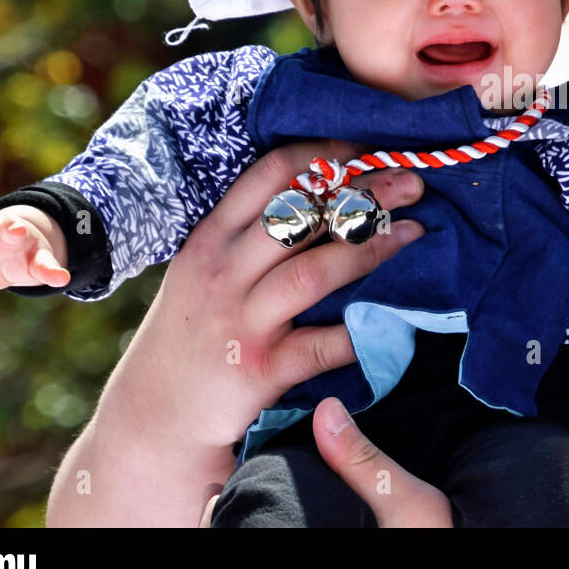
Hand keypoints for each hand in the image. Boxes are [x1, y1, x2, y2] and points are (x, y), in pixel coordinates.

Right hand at [47, 141, 426, 526]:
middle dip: (362, 194)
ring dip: (370, 250)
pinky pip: (322, 344)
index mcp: (210, 240)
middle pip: (299, 218)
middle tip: (412, 182)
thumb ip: (248, 237)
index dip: (325, 155)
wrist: (153, 419)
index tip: (368, 149)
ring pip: (313, 273)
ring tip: (415, 233)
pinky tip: (395, 314)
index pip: (269, 175)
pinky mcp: (259, 371)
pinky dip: (361, 329)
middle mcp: (222, 273)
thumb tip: (324, 196)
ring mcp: (240, 322)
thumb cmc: (191, 336)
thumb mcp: (203, 273)